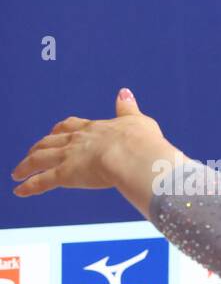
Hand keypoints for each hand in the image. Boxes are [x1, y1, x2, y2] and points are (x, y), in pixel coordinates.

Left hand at [11, 88, 177, 209]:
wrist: (134, 155)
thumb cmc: (140, 141)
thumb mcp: (137, 121)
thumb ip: (127, 108)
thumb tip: (124, 92)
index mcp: (94, 129)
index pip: (71, 126)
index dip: (61, 130)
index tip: (54, 132)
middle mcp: (76, 140)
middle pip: (50, 141)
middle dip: (39, 147)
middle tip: (32, 153)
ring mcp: (69, 157)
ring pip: (39, 159)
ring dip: (25, 166)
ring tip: (17, 173)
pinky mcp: (65, 175)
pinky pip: (42, 181)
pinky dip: (29, 186)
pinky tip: (20, 191)